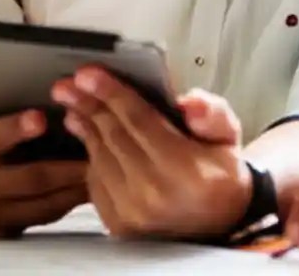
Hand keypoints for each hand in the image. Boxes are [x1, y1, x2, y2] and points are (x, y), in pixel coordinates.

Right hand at [0, 110, 88, 233]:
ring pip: (42, 205)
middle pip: (29, 179)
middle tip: (98, 157)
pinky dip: (68, 204)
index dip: (17, 128)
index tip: (40, 117)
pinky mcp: (5, 231)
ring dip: (76, 190)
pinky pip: (43, 218)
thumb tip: (61, 104)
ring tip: (102, 176)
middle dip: (68, 169)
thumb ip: (14, 125)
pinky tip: (88, 192)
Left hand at [52, 68, 249, 238]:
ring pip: (100, 156)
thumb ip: (213, 114)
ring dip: (86, 126)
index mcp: (187, 171)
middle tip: (70, 84)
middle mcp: (156, 194)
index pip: (140, 121)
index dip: (112, 94)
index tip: (89, 74)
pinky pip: (96, 180)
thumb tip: (189, 102)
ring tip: (75, 105)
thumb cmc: (220, 176)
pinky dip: (92, 154)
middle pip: (114, 136)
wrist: (218, 222)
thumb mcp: (228, 137)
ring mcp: (133, 213)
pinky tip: (88, 134)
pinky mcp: (118, 224)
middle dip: (89, 104)